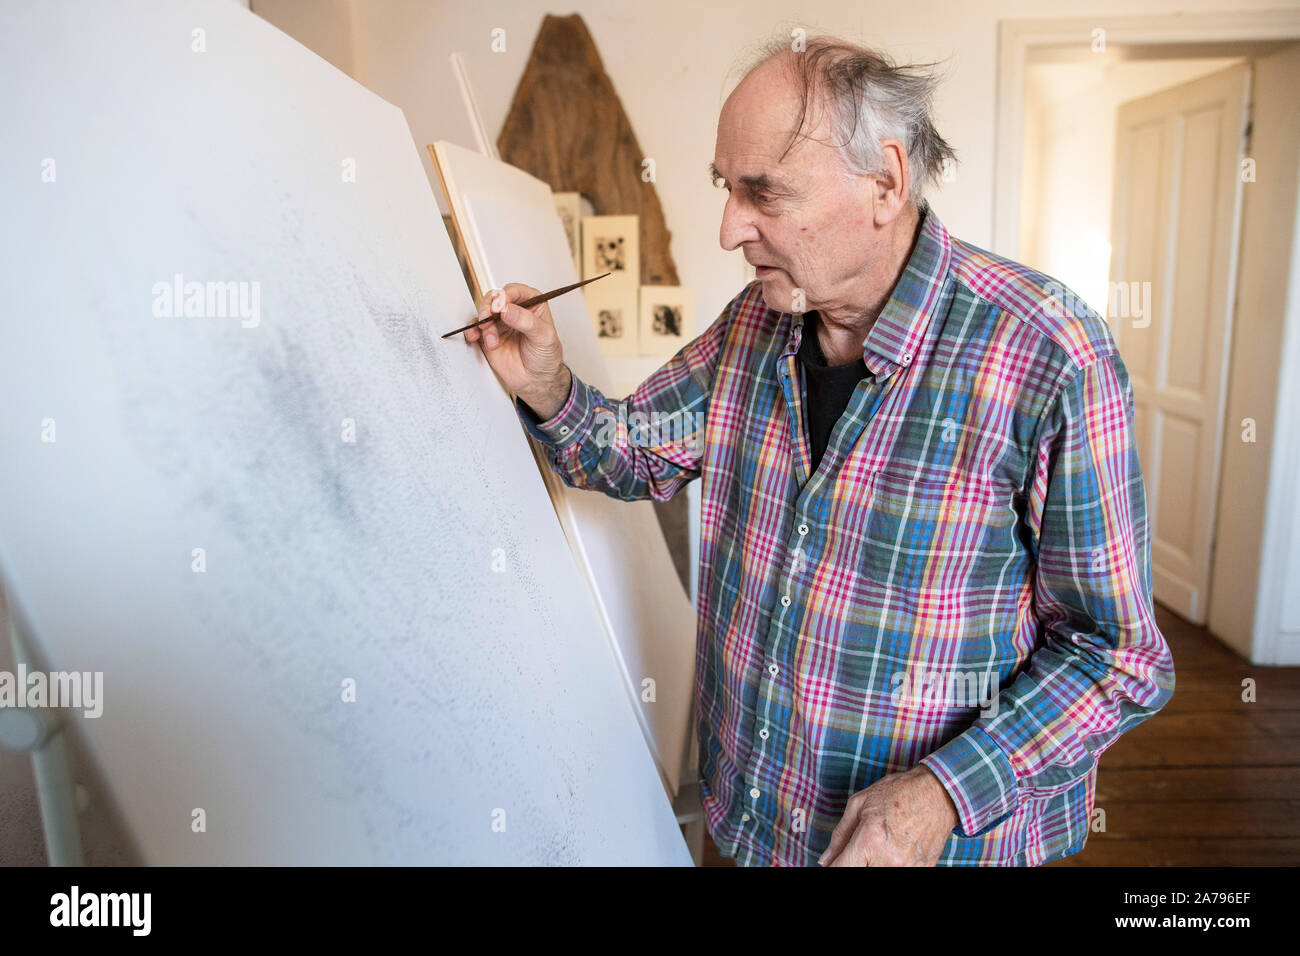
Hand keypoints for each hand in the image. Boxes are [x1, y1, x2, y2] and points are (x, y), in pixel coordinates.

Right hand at [463, 284, 569, 417]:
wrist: (536, 381)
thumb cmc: (546, 357)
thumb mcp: (544, 337)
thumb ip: (527, 321)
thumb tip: (507, 309)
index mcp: (532, 303)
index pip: (514, 291)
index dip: (505, 296)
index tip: (500, 307)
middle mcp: (514, 310)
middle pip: (495, 298)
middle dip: (489, 308)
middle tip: (489, 319)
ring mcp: (500, 323)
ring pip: (484, 312)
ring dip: (483, 323)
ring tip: (491, 340)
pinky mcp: (488, 335)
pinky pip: (475, 327)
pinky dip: (471, 330)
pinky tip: (474, 336)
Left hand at [819, 765, 958, 866]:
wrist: (938, 793)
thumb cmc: (898, 793)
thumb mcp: (860, 803)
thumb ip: (840, 835)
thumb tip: (825, 860)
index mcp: (869, 841)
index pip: (841, 869)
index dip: (834, 867)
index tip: (835, 862)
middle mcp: (888, 860)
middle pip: (859, 873)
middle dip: (855, 863)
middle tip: (859, 851)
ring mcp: (907, 868)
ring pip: (878, 875)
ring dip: (873, 864)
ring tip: (878, 848)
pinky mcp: (922, 871)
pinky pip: (900, 874)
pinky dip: (891, 864)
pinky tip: (893, 852)